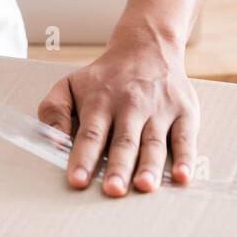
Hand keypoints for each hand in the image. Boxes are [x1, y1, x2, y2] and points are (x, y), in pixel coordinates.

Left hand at [37, 29, 198, 197]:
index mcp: (100, 101)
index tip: (77, 180)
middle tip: (113, 190)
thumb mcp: (70, 84)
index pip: (91, 133)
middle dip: (118, 167)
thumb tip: (50, 141)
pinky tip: (182, 177)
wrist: (147, 47)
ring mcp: (159, 110)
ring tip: (144, 187)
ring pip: (153, 142)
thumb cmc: (104, 77)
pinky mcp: (184, 113)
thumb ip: (54, 110)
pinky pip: (185, 138)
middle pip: (124, 141)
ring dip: (149, 166)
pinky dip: (186, 159)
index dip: (83, 157)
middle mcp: (130, 105)